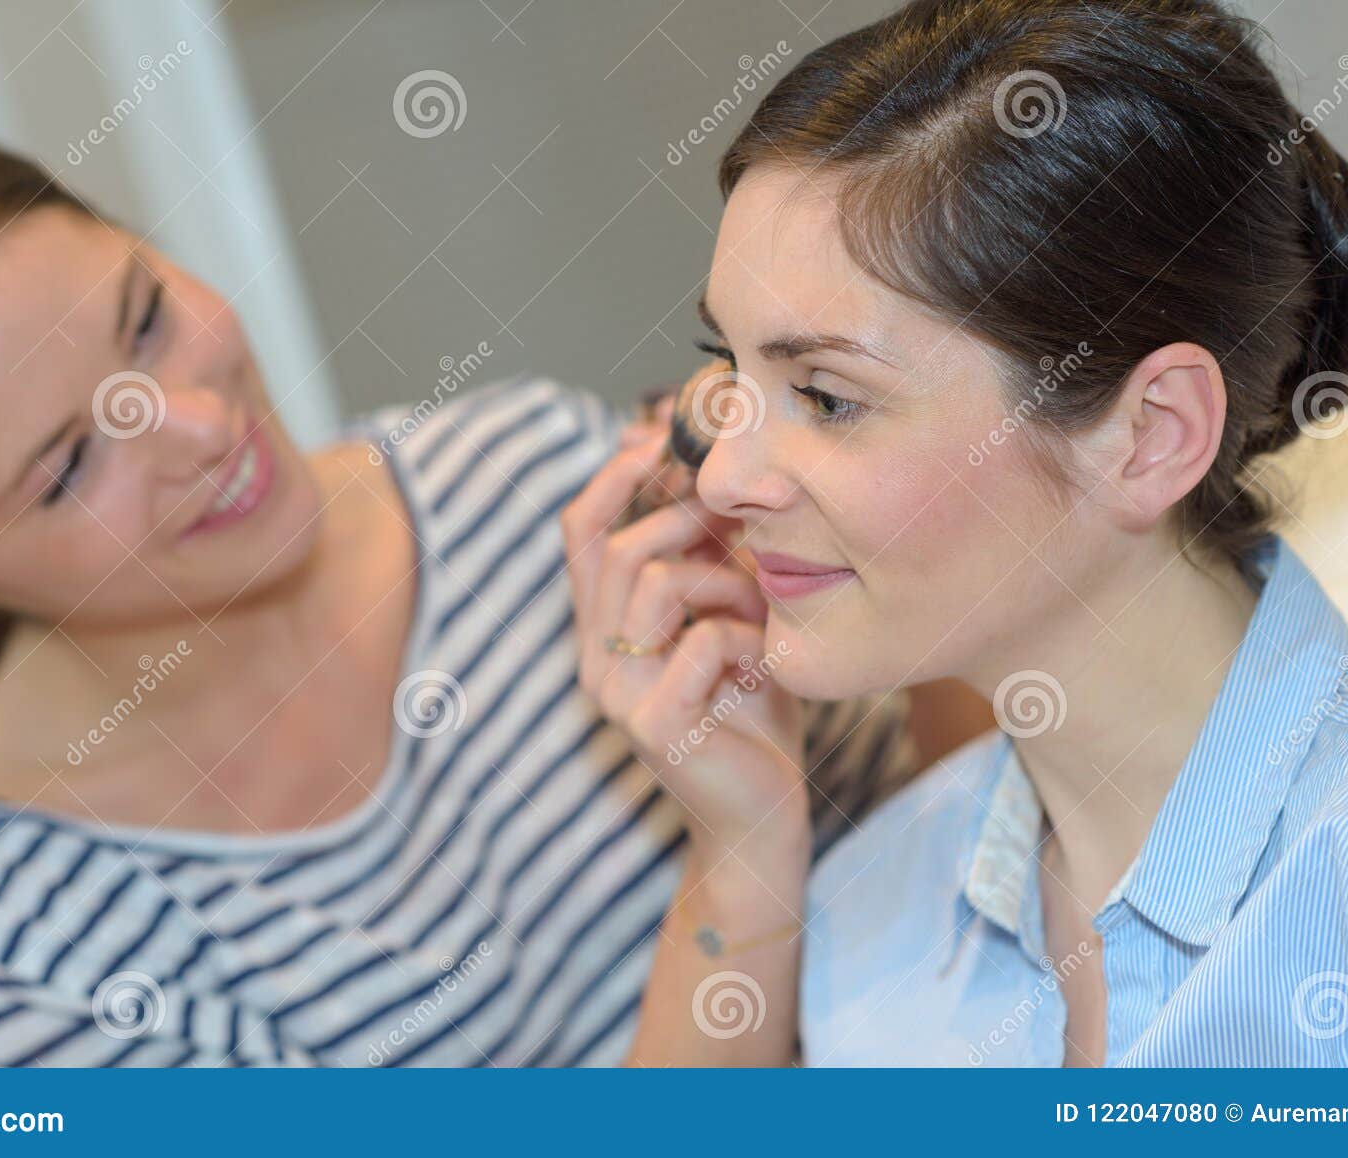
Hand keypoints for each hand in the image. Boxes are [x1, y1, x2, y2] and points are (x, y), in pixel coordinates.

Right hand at [562, 436, 809, 862]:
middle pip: (614, 547)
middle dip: (683, 519)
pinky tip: (768, 665)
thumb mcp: (731, 622)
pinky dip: (747, 638)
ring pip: (654, 583)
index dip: (613, 477)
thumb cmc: (753, 716)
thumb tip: (716, 480)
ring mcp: (617, 694)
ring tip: (761, 614)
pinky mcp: (653, 725)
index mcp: (604, 630)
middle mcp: (595, 659)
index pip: (579, 532)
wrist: (762, 819)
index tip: (662, 440)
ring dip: (724, 582)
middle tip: (738, 521)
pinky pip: (700, 640)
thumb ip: (713, 564)